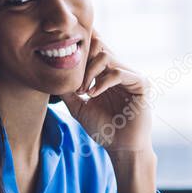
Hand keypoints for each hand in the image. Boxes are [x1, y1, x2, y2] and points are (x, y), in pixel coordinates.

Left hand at [60, 30, 152, 154]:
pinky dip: (102, 82)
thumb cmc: (102, 128)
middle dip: (82, 60)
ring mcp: (130, 76)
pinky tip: (93, 94)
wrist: (120, 147)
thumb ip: (67, 90)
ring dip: (89, 72)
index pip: (94, 48)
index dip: (80, 47)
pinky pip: (118, 73)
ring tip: (83, 91)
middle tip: (74, 81)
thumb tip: (51, 76)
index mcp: (105, 73)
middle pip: (99, 45)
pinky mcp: (140, 83)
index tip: (65, 58)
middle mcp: (118, 70)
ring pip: (106, 56)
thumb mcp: (78, 106)